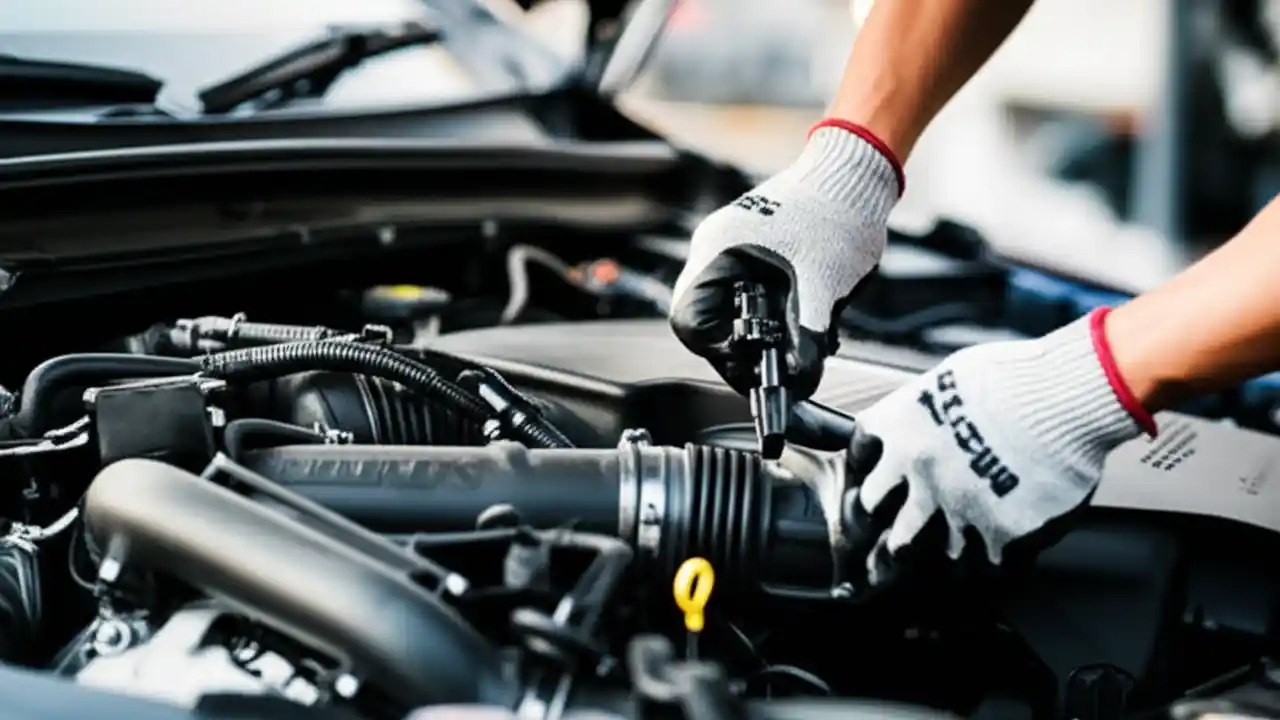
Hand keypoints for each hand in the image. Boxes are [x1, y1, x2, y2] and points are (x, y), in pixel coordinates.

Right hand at [669, 123, 901, 399]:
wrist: (856, 171)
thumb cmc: (836, 210)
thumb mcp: (823, 286)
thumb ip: (807, 338)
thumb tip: (799, 380)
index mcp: (719, 249)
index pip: (690, 319)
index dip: (719, 350)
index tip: (752, 364)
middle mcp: (716, 249)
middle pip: (708, 321)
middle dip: (746, 346)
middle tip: (781, 360)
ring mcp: (733, 249)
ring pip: (731, 312)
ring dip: (764, 333)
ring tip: (801, 335)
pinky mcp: (754, 253)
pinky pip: (750, 296)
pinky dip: (774, 315)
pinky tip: (805, 316)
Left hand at [850, 310, 1151, 584]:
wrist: (1063, 397)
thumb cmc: (1019, 376)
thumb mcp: (956, 376)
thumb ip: (933, 403)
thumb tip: (936, 412)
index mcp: (902, 425)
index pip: (859, 454)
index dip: (865, 467)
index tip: (872, 475)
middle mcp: (915, 469)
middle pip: (872, 507)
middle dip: (878, 517)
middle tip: (889, 525)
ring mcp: (951, 504)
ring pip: (924, 542)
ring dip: (939, 543)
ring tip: (949, 547)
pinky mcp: (995, 530)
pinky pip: (985, 560)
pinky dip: (992, 559)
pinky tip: (998, 556)